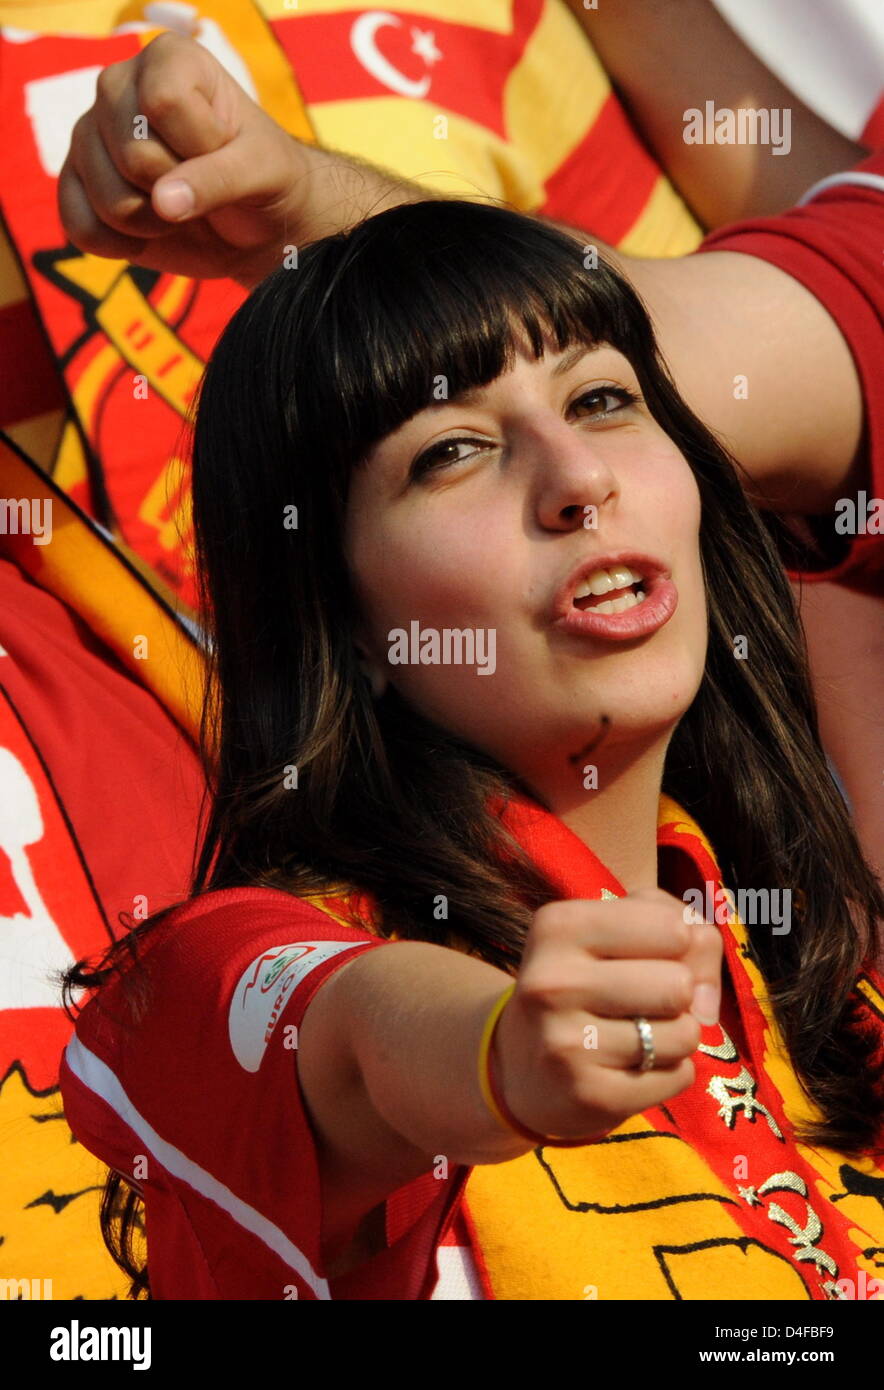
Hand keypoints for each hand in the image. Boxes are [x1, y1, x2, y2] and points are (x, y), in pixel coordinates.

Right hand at [57, 30, 317, 286]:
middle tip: (200, 184)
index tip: (223, 148)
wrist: (252, 225)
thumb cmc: (262, 180)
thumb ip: (219, 179)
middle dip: (176, 188)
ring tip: (178, 208)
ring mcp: (90, 135)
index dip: (199, 145)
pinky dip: (120, 245)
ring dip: (153, 223)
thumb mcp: (261, 172)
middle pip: (132, 154)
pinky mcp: (77, 183)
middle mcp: (119, 86)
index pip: (163, 102)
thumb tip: (163, 203)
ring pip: (107, 199)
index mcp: (169, 60)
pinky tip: (148, 233)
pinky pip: (80, 226)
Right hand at [493, 887, 721, 1142]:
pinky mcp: (589, 1096)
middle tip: (641, 1003)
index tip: (643, 957)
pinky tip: (629, 1068)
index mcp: (557, 926)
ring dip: (676, 1037)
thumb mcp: (620, 930)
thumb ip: (683, 930)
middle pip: (680, 983)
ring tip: (635, 1035)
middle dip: (678, 995)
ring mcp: (566, 1043)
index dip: (677, 944)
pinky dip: (669, 1073)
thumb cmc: (587, 980)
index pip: (673, 927)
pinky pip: (679, 1077)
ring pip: (685, 1033)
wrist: (522, 1064)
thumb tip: (706, 996)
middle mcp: (553, 982)